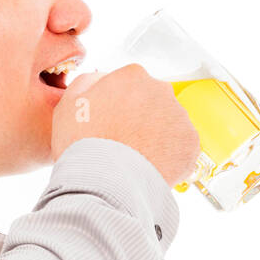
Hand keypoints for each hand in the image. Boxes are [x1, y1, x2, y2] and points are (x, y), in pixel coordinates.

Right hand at [51, 63, 200, 187]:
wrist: (105, 183)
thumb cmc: (83, 146)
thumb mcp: (69, 103)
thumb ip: (88, 83)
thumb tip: (102, 80)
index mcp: (132, 76)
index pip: (130, 85)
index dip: (120, 106)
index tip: (113, 122)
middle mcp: (160, 90)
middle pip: (153, 102)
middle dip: (142, 119)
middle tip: (124, 143)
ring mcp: (179, 117)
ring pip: (169, 124)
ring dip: (157, 137)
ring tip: (136, 159)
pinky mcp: (190, 144)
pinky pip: (181, 148)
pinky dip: (170, 158)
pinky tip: (150, 167)